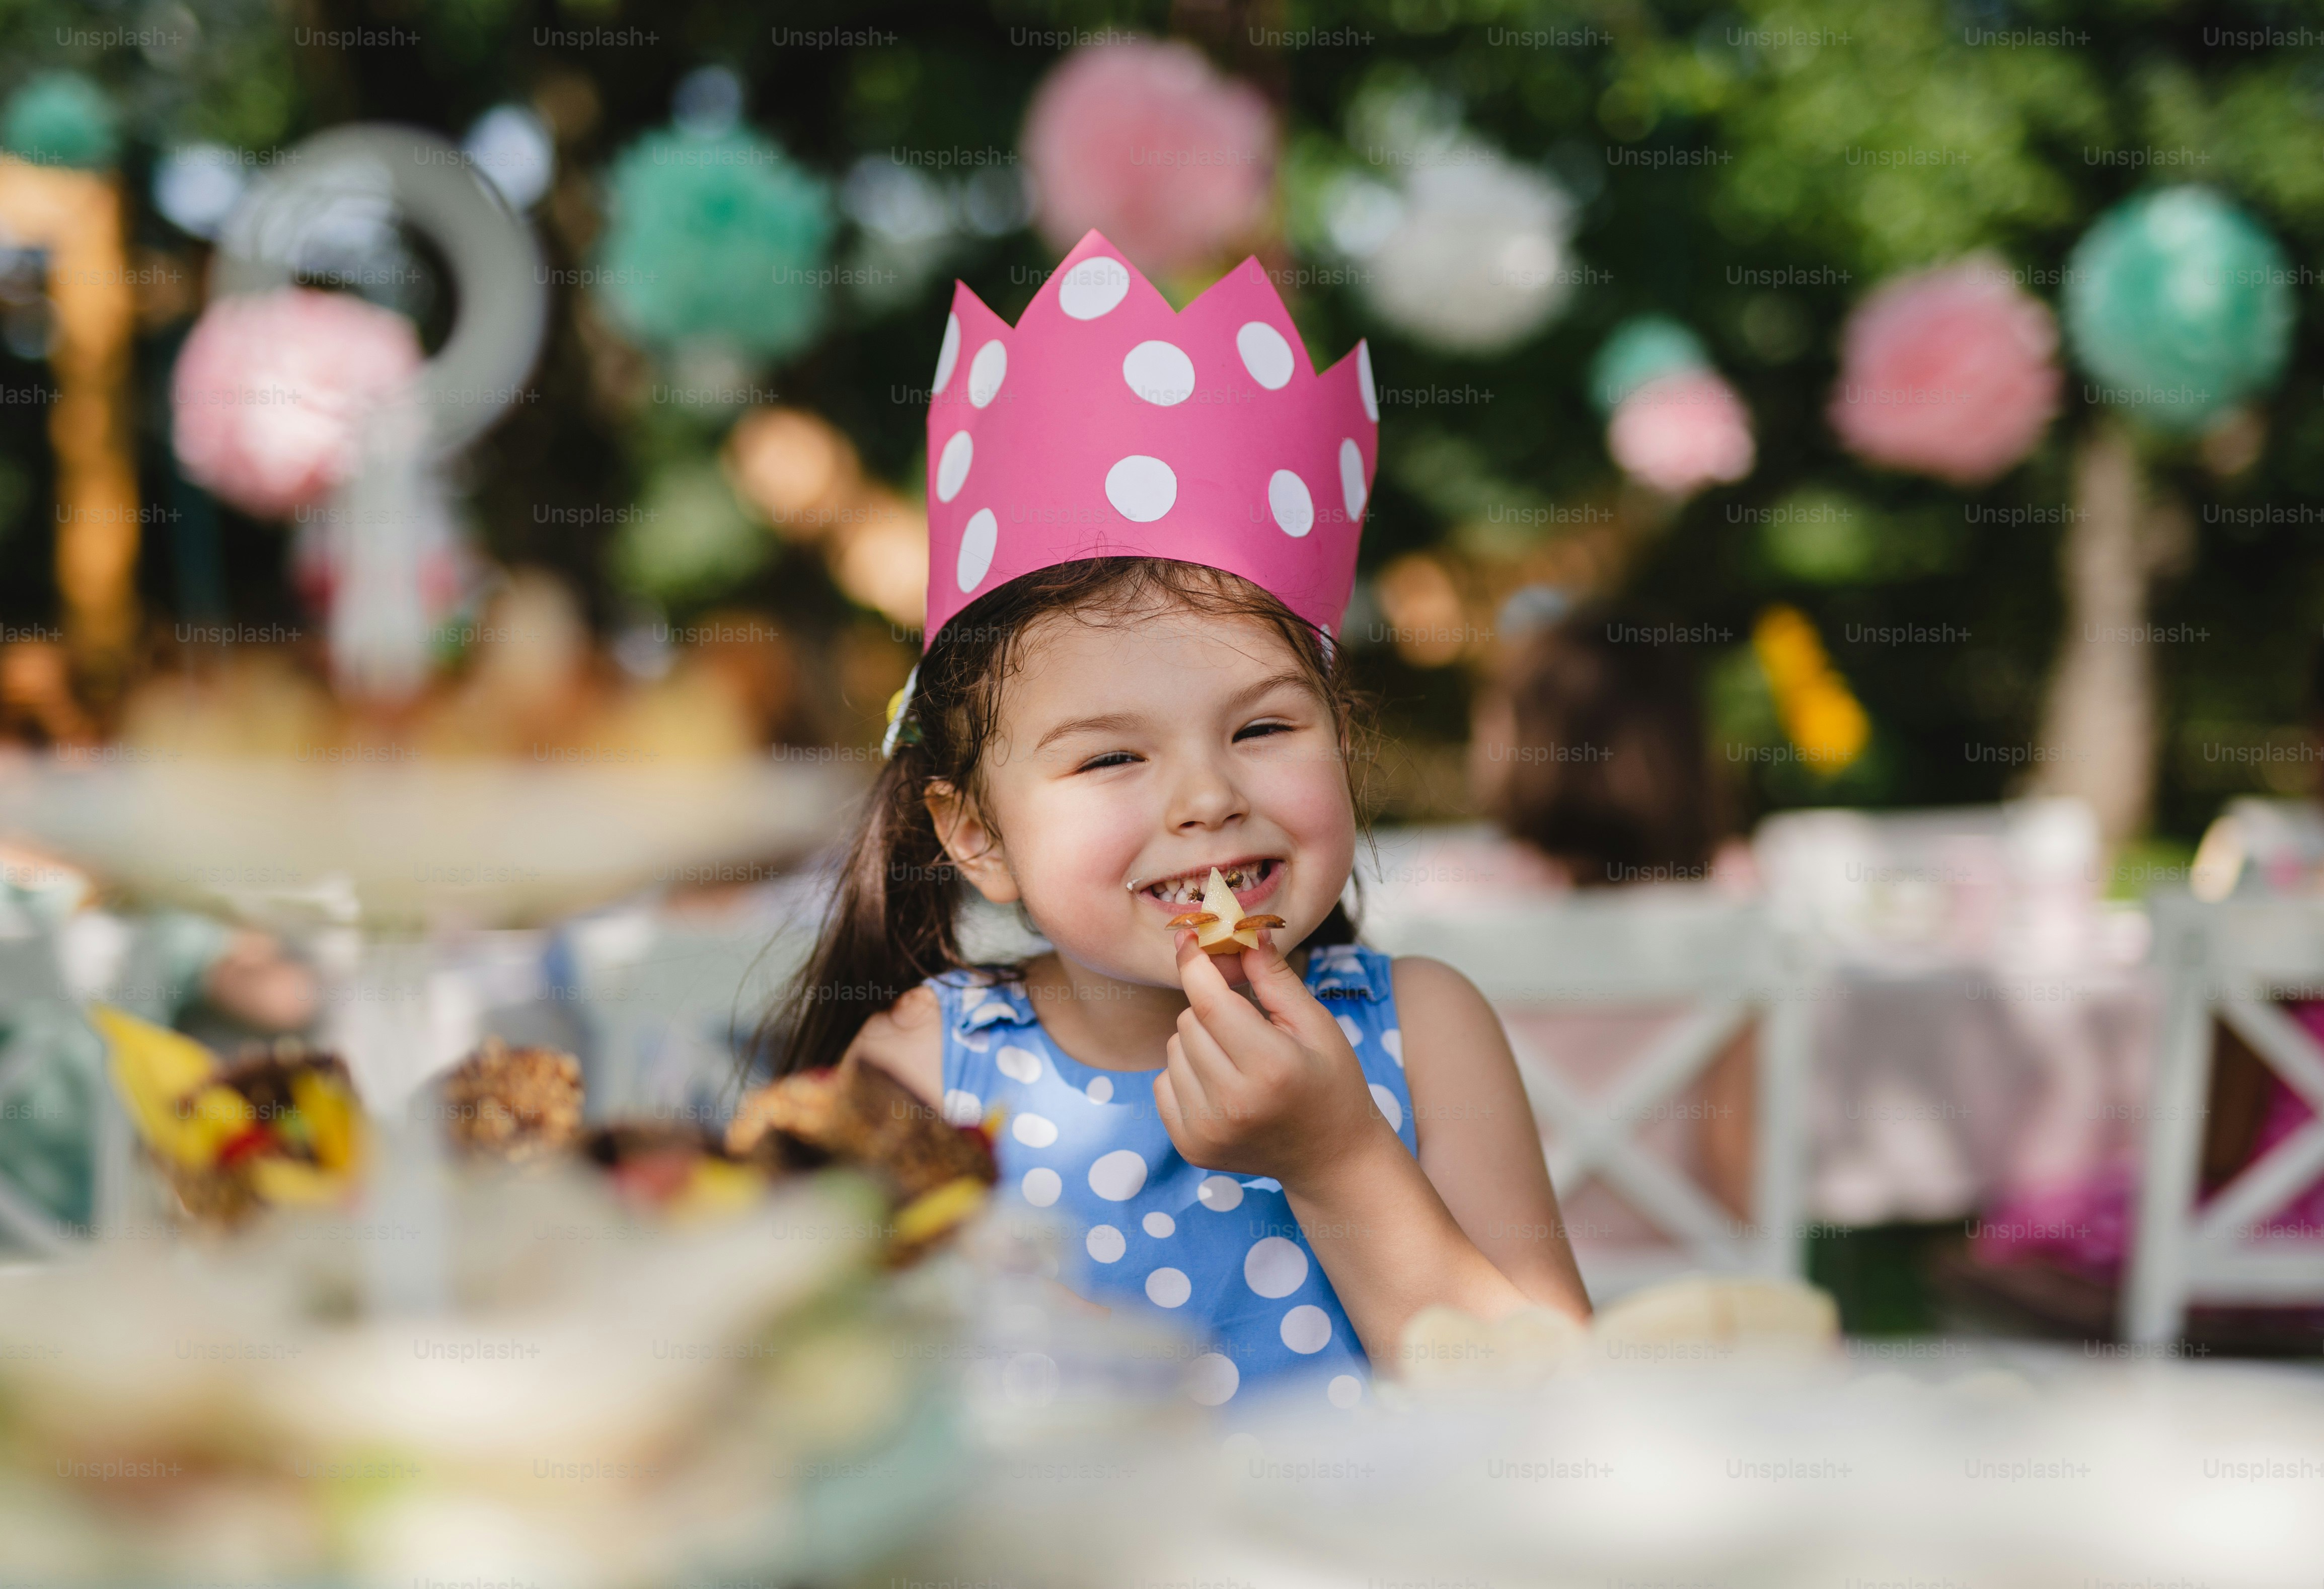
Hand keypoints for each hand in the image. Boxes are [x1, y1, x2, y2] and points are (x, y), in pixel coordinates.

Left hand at [1151, 930, 1391, 1191]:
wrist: (1331, 1160)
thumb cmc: (1331, 1083)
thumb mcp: (1316, 1025)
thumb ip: (1274, 979)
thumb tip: (1241, 932)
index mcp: (1270, 1067)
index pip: (1209, 1002)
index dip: (1194, 964)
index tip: (1188, 939)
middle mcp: (1232, 1104)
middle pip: (1188, 1023)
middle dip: (1211, 1011)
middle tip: (1247, 1027)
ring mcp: (1207, 1132)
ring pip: (1172, 1050)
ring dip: (1198, 1044)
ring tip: (1238, 1062)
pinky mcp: (1190, 1148)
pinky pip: (1162, 1084)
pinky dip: (1185, 1075)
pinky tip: (1222, 1087)